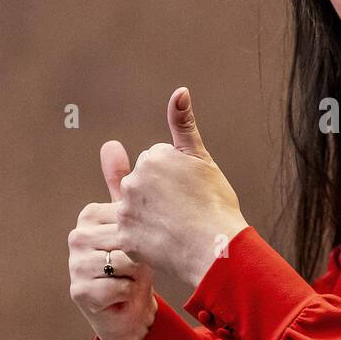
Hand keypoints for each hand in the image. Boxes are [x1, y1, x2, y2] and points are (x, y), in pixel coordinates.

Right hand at [68, 142, 157, 339]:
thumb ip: (123, 184)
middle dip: (141, 253)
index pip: (127, 216)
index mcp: (88, 216)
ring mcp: (75, 265)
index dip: (144, 232)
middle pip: (126, 237)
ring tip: (132, 277)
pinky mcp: (80, 292)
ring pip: (123, 261)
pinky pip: (118, 285)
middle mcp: (76, 238)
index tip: (141, 244)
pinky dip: (130, 291)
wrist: (130, 308)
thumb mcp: (134, 222)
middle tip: (139, 264)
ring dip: (137, 273)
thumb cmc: (134, 262)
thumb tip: (111, 143)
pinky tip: (125, 294)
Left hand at [112, 87, 248, 288]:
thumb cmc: (215, 204)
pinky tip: (164, 241)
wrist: (216, 248)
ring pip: (135, 207)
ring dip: (149, 215)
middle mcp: (135, 180)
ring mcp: (127, 209)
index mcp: (154, 157)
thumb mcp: (202, 159)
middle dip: (159, 194)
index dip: (176, 178)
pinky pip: (129, 233)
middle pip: (143, 183)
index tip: (191, 192)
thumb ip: (184, 124)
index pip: (157, 162)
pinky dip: (144, 237)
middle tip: (184, 209)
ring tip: (176, 226)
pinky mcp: (124, 236)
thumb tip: (179, 91)